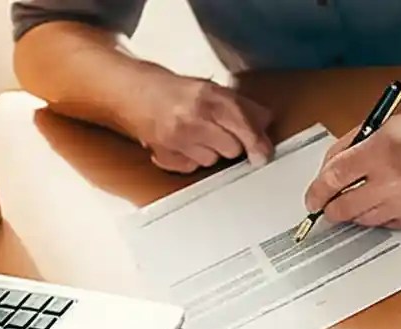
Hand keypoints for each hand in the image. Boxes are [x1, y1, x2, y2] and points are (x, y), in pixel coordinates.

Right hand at [130, 70, 274, 173]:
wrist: (133, 93)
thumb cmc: (174, 91)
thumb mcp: (212, 89)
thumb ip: (243, 105)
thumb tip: (267, 122)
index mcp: (208, 98)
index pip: (243, 126)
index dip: (257, 143)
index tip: (263, 155)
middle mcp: (193, 119)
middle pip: (232, 149)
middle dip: (230, 143)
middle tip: (218, 131)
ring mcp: (177, 140)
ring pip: (212, 161)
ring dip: (210, 151)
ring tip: (197, 135)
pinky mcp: (165, 156)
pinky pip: (192, 168)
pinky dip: (192, 159)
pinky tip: (183, 143)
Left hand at [303, 105, 400, 228]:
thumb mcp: (378, 127)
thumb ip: (347, 149)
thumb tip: (324, 175)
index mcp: (380, 151)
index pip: (334, 178)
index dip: (317, 192)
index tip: (311, 200)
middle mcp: (394, 179)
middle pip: (344, 208)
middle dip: (331, 208)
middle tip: (328, 205)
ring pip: (363, 220)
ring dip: (356, 210)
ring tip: (362, 195)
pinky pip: (386, 224)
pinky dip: (379, 214)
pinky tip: (384, 199)